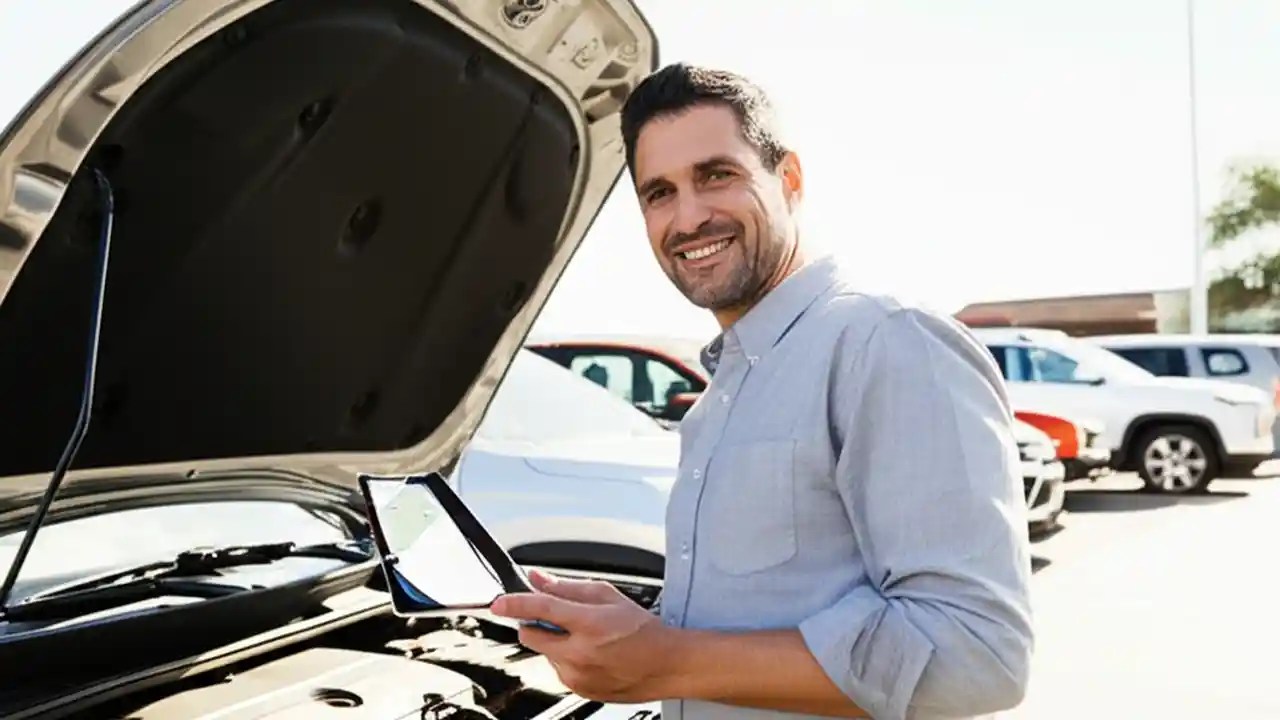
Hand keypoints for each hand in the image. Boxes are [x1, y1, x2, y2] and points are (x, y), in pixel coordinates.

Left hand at [490, 570, 679, 702]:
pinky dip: (566, 659)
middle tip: (557, 617)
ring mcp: (577, 675)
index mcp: (589, 624)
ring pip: (545, 653)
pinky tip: (591, 654)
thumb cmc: (642, 629)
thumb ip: (567, 587)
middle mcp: (579, 653)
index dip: (515, 603)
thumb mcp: (607, 596)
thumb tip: (538, 579)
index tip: (498, 602)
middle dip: (535, 623)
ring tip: (587, 638)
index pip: (541, 609)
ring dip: (555, 642)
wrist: (665, 665)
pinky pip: (558, 669)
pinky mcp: (578, 690)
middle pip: (531, 635)